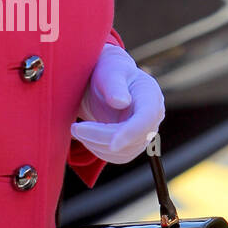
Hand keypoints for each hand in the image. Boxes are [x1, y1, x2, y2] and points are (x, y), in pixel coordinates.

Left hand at [71, 43, 164, 163]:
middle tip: (74, 128)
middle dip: (101, 137)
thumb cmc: (108, 71)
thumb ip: (114, 84)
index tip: (112, 144)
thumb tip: (121, 102)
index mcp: (150, 95)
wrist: (105, 81)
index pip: (146, 118)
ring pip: (125, 152)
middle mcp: (153, 116)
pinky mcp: (134, 144)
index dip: (131, 132)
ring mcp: (145, 132)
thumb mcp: (109, 71)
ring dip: (97, 145)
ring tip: (77, 129)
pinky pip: (118, 157)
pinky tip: (86, 136)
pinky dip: (98, 150)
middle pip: (133, 139)